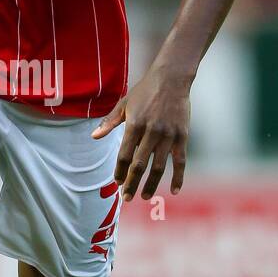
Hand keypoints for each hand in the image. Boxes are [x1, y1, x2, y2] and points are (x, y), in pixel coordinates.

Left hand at [92, 66, 191, 200]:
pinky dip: (178, 177)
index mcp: (134, 125)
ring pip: (159, 167)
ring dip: (151, 184)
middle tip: (127, 197)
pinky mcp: (182, 136)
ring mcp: (168, 135)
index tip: (117, 183)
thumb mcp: (124, 104)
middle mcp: (151, 132)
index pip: (124, 155)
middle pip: (139, 164)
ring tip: (144, 196)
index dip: (120, 171)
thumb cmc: (145, 91)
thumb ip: (109, 122)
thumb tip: (94, 136)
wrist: (172, 78)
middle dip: (131, 183)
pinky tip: (174, 191)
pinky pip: (180, 161)